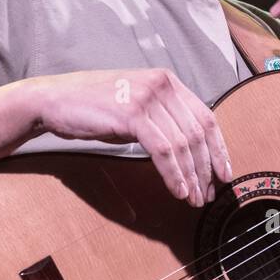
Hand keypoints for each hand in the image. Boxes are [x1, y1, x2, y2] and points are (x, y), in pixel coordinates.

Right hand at [28, 69, 231, 206]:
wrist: (54, 100)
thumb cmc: (94, 108)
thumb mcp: (137, 106)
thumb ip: (164, 119)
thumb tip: (191, 151)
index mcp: (167, 81)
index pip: (206, 116)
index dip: (218, 148)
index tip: (224, 174)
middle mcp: (162, 84)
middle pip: (198, 132)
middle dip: (206, 168)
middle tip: (208, 194)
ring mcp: (147, 97)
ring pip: (182, 143)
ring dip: (191, 176)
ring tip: (193, 198)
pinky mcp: (132, 114)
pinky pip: (162, 150)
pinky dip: (173, 173)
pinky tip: (177, 190)